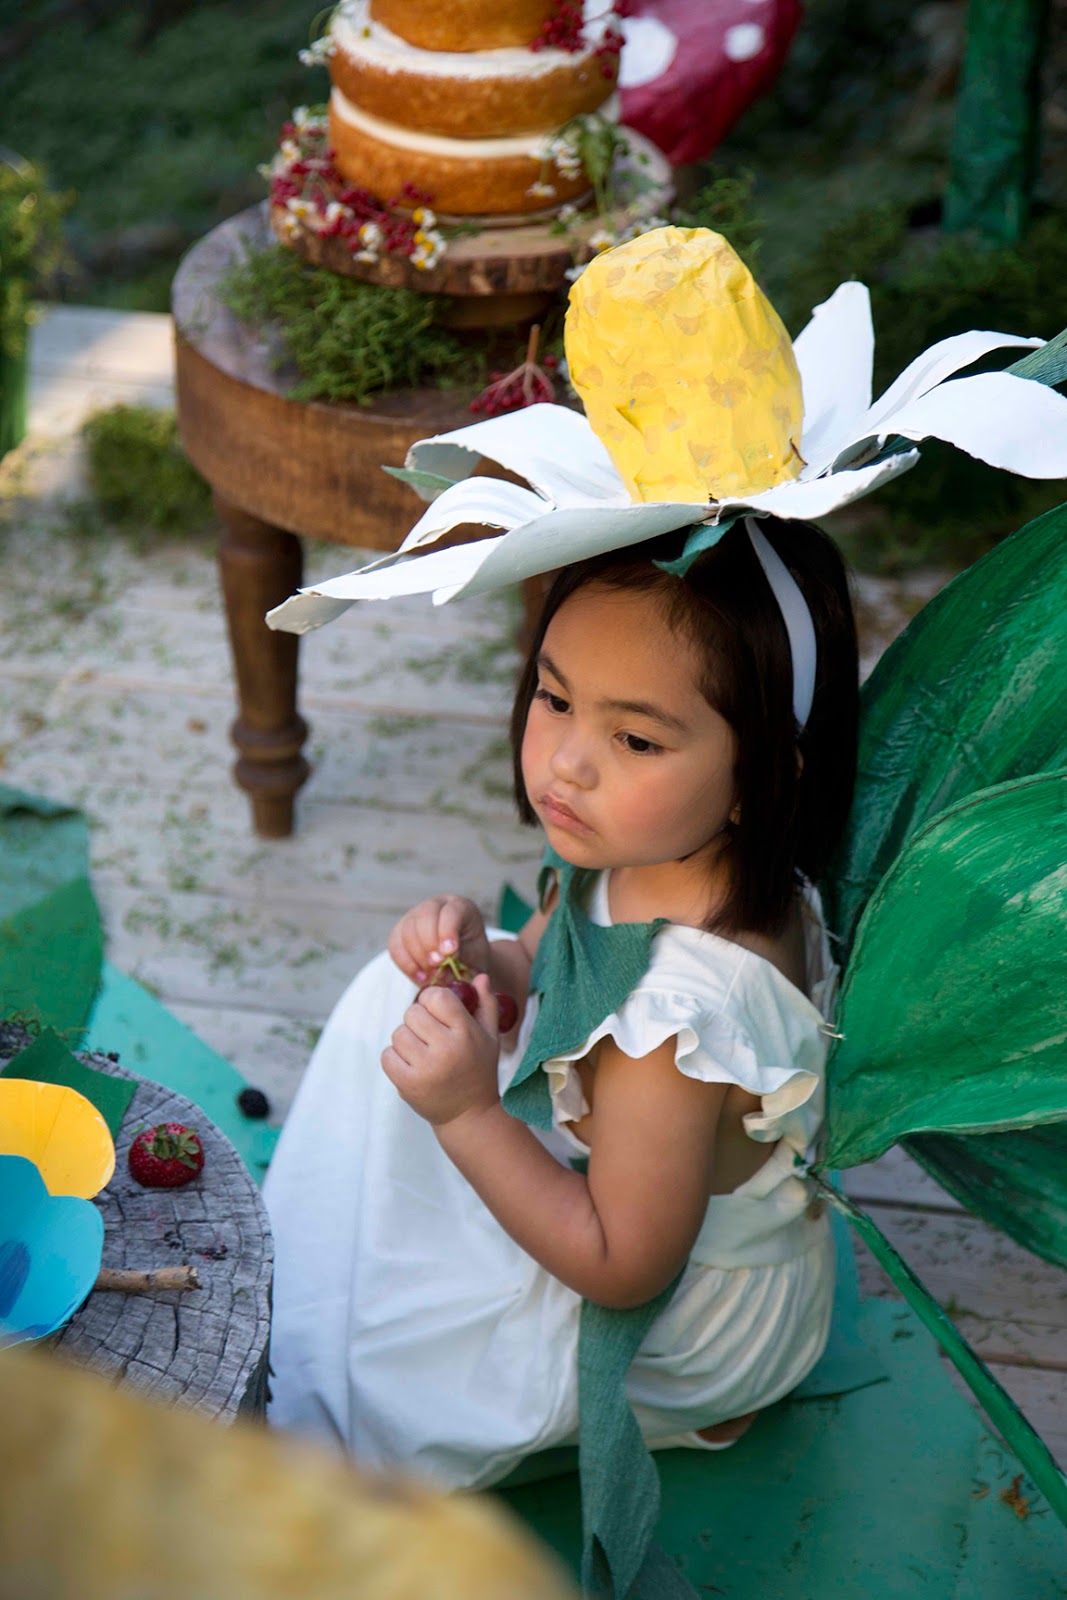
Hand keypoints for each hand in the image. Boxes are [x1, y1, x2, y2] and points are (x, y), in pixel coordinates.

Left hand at [382, 974, 500, 1126]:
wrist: (469, 1115)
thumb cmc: (479, 1069)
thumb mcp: (489, 1036)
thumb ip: (485, 1003)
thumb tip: (480, 976)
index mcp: (466, 1033)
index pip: (435, 997)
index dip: (432, 1001)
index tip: (437, 1013)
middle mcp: (446, 1049)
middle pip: (412, 1013)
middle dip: (418, 1020)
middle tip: (429, 1036)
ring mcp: (425, 1068)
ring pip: (398, 1034)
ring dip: (406, 1040)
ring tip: (422, 1052)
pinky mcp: (407, 1084)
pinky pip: (387, 1055)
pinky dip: (394, 1058)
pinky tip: (411, 1065)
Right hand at [387, 895, 490, 986]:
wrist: (462, 963)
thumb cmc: (472, 956)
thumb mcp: (475, 954)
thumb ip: (461, 954)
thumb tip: (444, 959)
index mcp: (459, 906)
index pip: (450, 912)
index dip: (448, 931)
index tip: (450, 953)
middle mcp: (435, 905)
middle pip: (425, 916)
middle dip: (429, 943)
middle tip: (437, 965)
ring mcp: (414, 916)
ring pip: (407, 930)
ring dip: (418, 955)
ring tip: (431, 974)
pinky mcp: (399, 932)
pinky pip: (395, 945)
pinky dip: (406, 963)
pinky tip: (420, 977)